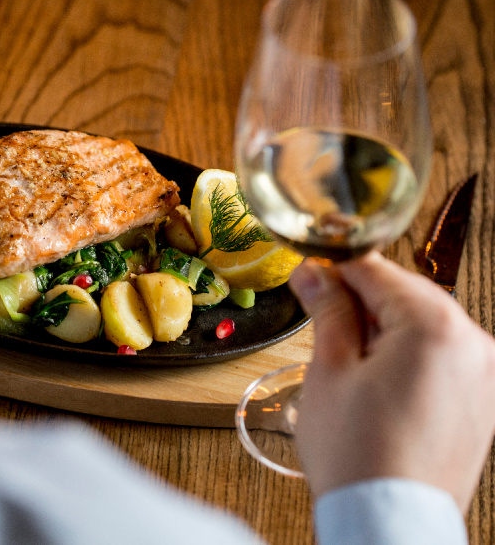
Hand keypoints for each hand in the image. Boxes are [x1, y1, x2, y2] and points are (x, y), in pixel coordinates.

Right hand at [288, 252, 494, 510]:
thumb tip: (313, 273)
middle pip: (405, 295)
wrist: (388, 522)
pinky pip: (441, 356)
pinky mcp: (481, 400)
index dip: (336, 269)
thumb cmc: (358, 454)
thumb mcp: (330, 369)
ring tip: (347, 360)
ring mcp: (484, 375)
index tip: (310, 273)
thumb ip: (327, 310)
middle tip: (319, 315)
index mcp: (436, 328)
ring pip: (424, 324)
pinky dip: (407, 354)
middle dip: (361, 299)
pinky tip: (375, 380)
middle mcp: (473, 344)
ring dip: (383, 328)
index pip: (377, 272)